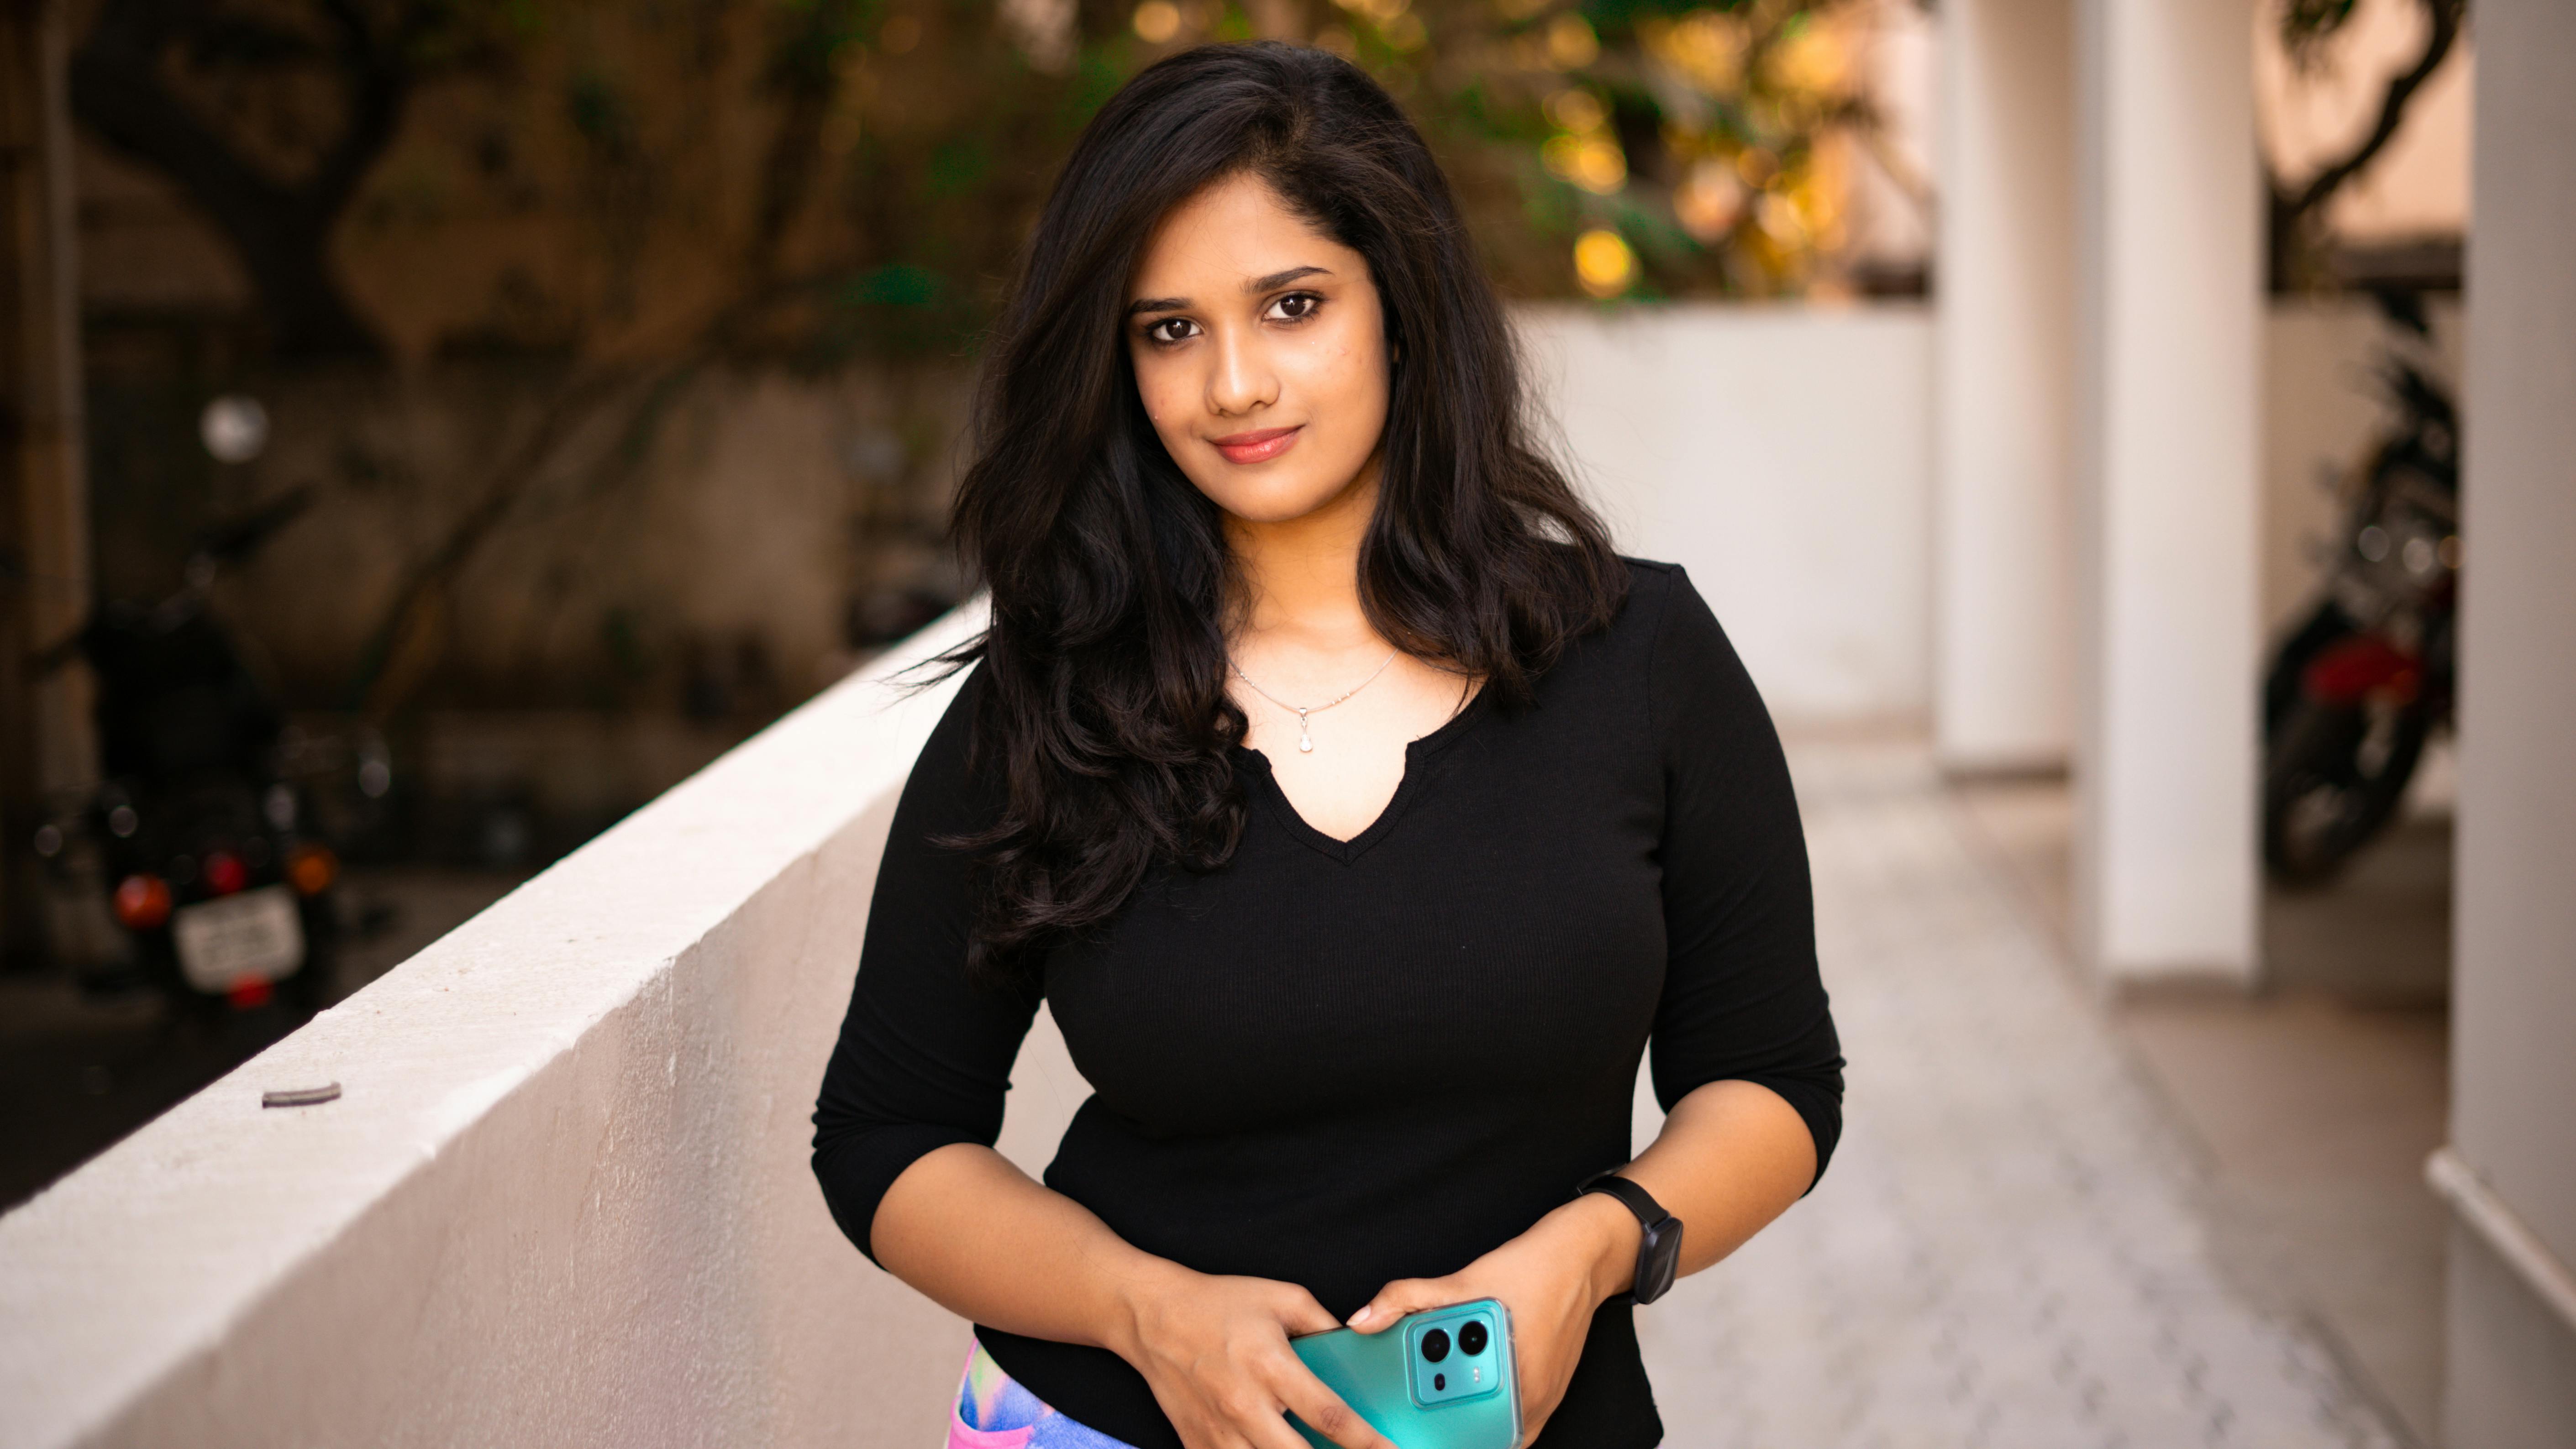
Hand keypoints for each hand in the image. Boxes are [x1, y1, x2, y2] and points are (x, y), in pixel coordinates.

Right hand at [1111, 1262, 1395, 1448]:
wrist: (1152, 1316)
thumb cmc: (1219, 1304)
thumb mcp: (1282, 1298)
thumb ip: (1325, 1326)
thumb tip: (1359, 1348)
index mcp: (1271, 1366)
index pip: (1330, 1416)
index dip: (1368, 1443)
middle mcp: (1245, 1405)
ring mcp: (1218, 1431)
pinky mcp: (1197, 1444)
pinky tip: (1270, 1447)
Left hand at [1345, 1194, 1638, 1445]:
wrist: (1582, 1258)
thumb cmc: (1531, 1270)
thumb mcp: (1462, 1280)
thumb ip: (1407, 1299)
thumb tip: (1364, 1320)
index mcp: (1510, 1380)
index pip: (1462, 1433)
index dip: (1427, 1434)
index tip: (1400, 1428)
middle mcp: (1531, 1403)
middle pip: (1473, 1432)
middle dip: (1439, 1418)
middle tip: (1411, 1401)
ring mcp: (1542, 1404)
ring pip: (1491, 1428)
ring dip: (1460, 1411)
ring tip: (1435, 1385)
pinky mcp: (1546, 1398)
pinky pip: (1507, 1417)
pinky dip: (1482, 1404)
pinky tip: (1462, 1380)